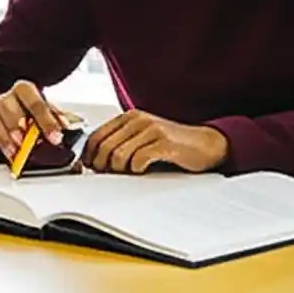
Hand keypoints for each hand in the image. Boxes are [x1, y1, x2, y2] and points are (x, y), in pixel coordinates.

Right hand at [0, 80, 73, 160]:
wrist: (9, 107)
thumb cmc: (30, 111)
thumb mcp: (45, 111)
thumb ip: (57, 118)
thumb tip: (73, 127)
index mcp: (26, 90)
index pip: (36, 102)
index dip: (46, 120)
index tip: (56, 136)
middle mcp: (9, 96)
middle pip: (13, 106)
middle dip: (24, 126)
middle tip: (34, 141)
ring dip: (9, 134)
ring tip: (20, 149)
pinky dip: (1, 142)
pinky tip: (11, 153)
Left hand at [82, 110, 227, 173]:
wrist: (204, 144)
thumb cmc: (172, 145)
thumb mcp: (141, 140)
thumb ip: (119, 145)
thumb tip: (92, 164)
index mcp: (129, 117)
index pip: (95, 136)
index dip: (89, 156)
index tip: (91, 169)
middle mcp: (138, 119)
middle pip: (104, 148)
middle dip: (104, 166)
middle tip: (112, 175)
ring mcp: (152, 129)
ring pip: (119, 155)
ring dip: (121, 170)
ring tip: (132, 172)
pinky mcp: (164, 142)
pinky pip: (139, 160)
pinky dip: (138, 169)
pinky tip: (145, 169)